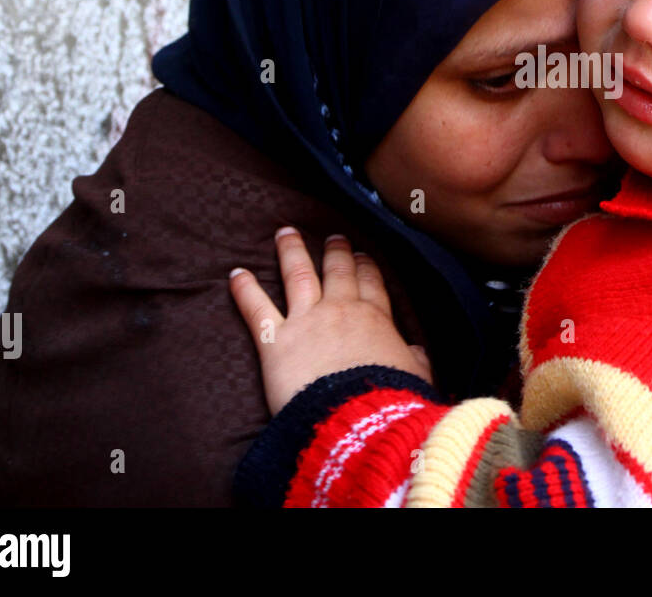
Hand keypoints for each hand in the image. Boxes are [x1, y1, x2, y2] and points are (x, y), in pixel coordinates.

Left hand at [229, 228, 431, 415]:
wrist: (355, 418)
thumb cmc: (389, 400)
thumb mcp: (415, 376)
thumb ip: (415, 360)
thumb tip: (417, 351)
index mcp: (375, 318)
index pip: (371, 283)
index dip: (366, 267)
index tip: (362, 255)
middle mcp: (341, 310)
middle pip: (337, 271)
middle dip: (335, 251)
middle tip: (332, 237)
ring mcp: (307, 321)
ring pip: (298, 275)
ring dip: (291, 252)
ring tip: (285, 233)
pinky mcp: (276, 341)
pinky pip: (256, 309)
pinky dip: (244, 289)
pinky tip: (234, 273)